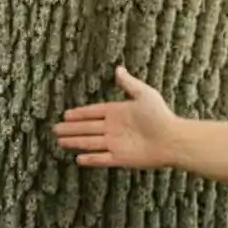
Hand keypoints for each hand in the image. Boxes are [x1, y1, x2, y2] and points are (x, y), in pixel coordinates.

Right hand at [52, 66, 178, 167]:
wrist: (172, 139)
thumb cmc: (160, 115)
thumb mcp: (144, 94)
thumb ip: (129, 84)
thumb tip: (118, 68)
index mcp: (118, 112)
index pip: (93, 112)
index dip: (79, 114)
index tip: (66, 114)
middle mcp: (114, 128)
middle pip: (87, 128)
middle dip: (71, 129)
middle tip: (55, 129)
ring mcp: (116, 144)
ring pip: (90, 143)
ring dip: (75, 142)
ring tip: (60, 141)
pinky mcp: (120, 158)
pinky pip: (101, 158)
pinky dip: (90, 159)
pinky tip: (78, 159)